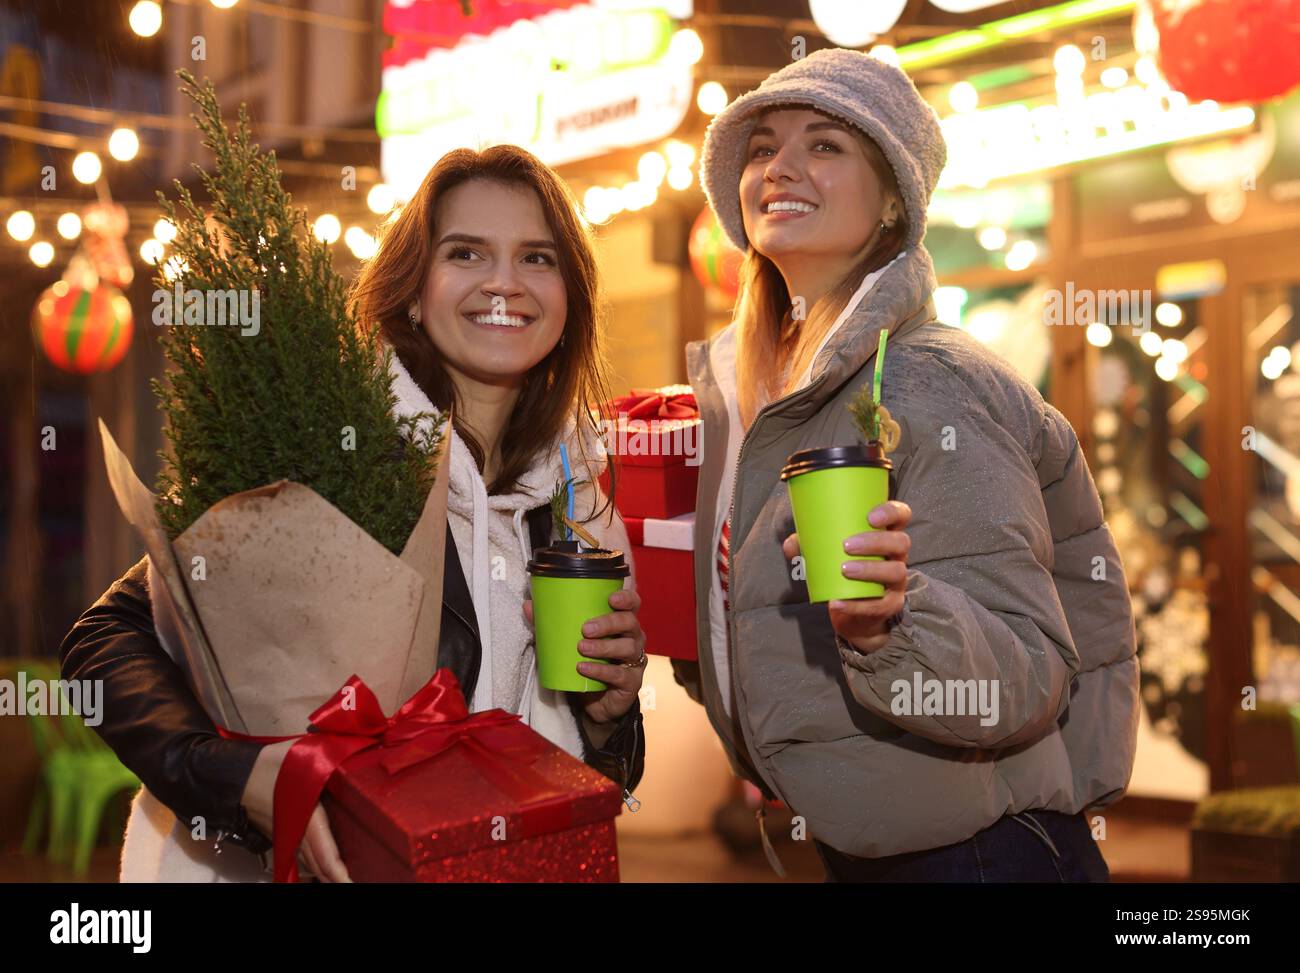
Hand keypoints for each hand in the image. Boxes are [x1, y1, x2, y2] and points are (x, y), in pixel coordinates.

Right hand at [241, 739, 351, 882]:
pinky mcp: (282, 838)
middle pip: (318, 866)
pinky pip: (301, 859)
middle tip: (357, 883)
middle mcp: (295, 834)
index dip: (337, 871)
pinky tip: (327, 873)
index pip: (324, 851)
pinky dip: (316, 868)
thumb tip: (369, 742)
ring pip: (309, 865)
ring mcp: (287, 839)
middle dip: (336, 878)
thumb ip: (334, 751)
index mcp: (305, 816)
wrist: (235, 776)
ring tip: (347, 880)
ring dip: (326, 875)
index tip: (351, 882)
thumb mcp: (302, 754)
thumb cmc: (271, 765)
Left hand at [523, 587, 645, 723]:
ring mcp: (634, 661)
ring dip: (604, 647)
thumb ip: (551, 624)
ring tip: (581, 648)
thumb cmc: (586, 662)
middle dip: (609, 623)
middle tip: (585, 629)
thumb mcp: (568, 642)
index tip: (611, 599)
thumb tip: (527, 605)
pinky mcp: (631, 682)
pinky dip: (600, 670)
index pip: (632, 604)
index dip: (626, 598)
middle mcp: (633, 638)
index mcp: (621, 623)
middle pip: (629, 623)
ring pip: (627, 647)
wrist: (594, 702)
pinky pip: (619, 674)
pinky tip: (584, 668)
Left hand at [782, 499, 911, 654]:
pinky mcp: (890, 604)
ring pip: (896, 571)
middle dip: (875, 541)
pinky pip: (879, 604)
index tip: (870, 516)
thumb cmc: (842, 571)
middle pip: (901, 542)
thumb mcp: (826, 554)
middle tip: (846, 545)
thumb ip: (808, 546)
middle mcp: (897, 555)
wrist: (854, 614)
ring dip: (870, 569)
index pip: (901, 515)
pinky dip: (856, 604)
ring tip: (844, 569)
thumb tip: (790, 544)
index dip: (891, 512)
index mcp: (886, 534)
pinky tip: (836, 602)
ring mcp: (897, 581)